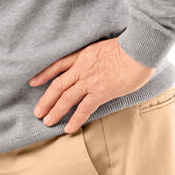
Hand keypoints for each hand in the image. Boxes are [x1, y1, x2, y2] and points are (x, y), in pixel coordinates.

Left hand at [28, 37, 153, 133]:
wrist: (141, 48)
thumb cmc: (130, 46)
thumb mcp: (105, 46)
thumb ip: (95, 57)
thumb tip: (95, 66)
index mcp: (83, 54)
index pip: (58, 64)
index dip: (44, 74)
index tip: (33, 82)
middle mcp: (82, 68)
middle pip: (57, 85)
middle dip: (46, 100)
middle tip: (37, 112)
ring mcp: (90, 81)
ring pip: (66, 98)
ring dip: (55, 111)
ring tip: (47, 122)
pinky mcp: (101, 92)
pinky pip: (84, 108)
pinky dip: (75, 119)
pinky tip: (68, 128)